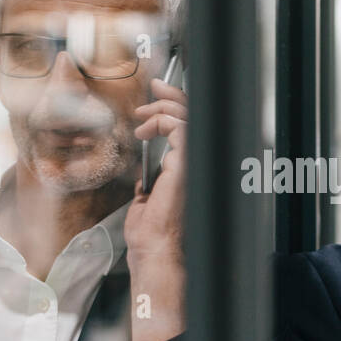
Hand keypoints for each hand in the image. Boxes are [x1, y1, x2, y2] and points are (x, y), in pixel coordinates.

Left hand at [125, 78, 186, 340]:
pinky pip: (179, 126)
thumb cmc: (153, 236)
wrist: (156, 251)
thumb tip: (143, 178)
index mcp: (190, 173)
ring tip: (142, 116)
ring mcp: (195, 163)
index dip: (174, 110)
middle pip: (194, 117)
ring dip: (162, 108)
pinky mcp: (187, 163)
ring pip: (188, 117)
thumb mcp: (148, 202)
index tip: (153, 102)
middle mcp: (197, 165)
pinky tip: (146, 130)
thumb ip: (150, 185)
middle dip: (171, 97)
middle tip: (153, 90)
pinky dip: (161, 121)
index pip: (190, 131)